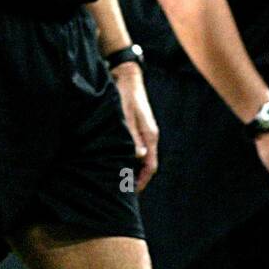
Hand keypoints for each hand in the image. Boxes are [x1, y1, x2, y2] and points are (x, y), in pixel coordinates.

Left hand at [112, 62, 159, 191]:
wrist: (126, 76)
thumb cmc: (125, 96)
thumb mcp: (126, 117)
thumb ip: (132, 137)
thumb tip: (139, 156)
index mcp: (150, 136)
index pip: (150, 166)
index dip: (141, 181)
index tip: (131, 192)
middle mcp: (150, 136)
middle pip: (147, 164)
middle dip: (137, 178)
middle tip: (122, 190)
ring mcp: (145, 132)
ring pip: (141, 157)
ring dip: (133, 168)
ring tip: (119, 179)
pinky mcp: (138, 128)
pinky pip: (137, 149)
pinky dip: (129, 158)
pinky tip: (118, 161)